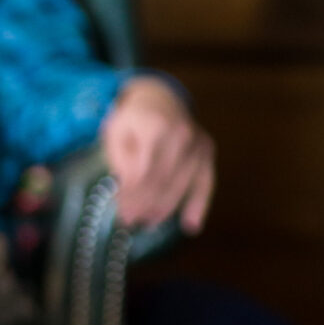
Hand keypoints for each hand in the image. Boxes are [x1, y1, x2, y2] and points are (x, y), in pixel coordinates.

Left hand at [100, 76, 214, 233]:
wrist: (160, 99)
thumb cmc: (133, 120)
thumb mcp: (116, 134)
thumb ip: (122, 163)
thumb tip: (129, 196)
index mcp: (155, 127)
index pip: (144, 173)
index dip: (132, 197)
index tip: (121, 212)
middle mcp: (182, 134)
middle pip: (163, 182)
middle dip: (146, 206)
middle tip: (131, 221)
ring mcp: (198, 143)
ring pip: (182, 186)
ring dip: (164, 209)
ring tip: (149, 222)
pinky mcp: (208, 151)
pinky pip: (206, 182)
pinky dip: (200, 205)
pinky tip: (191, 225)